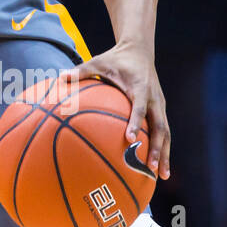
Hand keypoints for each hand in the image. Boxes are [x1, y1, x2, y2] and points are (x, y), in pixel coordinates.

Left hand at [60, 41, 169, 178]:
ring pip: (166, 133)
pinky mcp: (160, 109)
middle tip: (151, 167)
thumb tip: (60, 78)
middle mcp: (154, 98)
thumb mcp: (98, 62)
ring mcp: (160, 105)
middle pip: (160, 127)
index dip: (136, 123)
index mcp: (140, 87)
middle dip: (157, 148)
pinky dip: (163, 148)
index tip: (129, 139)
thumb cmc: (115, 59)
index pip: (139, 108)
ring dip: (164, 153)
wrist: (139, 50)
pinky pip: (164, 131)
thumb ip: (80, 71)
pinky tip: (157, 166)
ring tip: (161, 176)